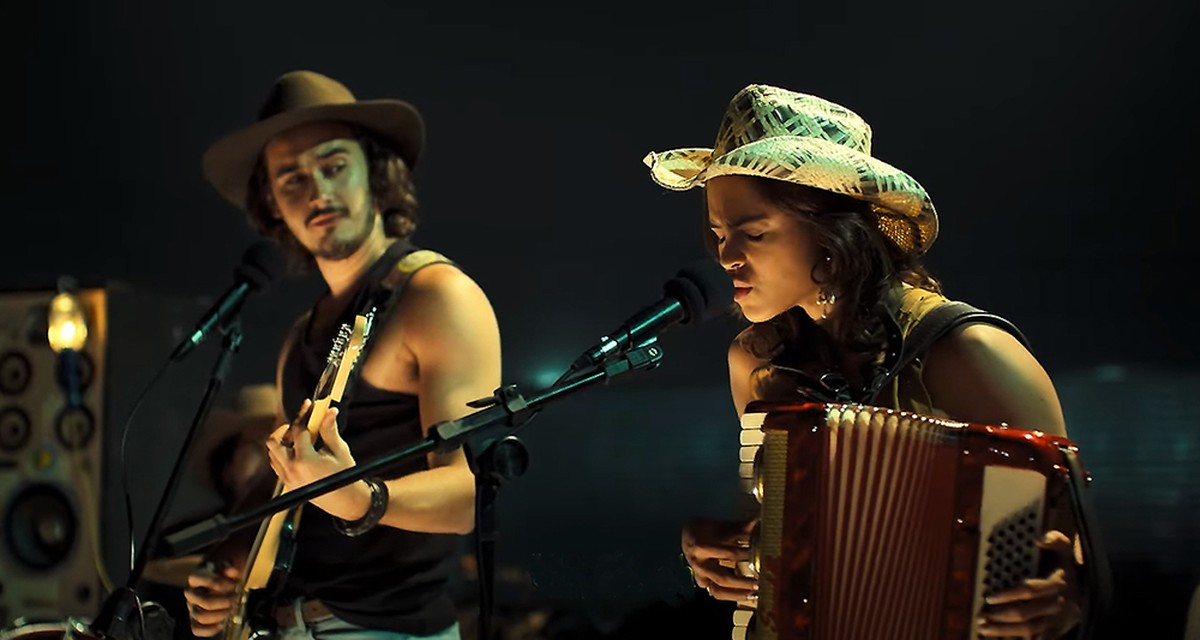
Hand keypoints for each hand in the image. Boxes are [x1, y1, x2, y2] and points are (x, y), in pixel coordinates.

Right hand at [183, 564, 238, 636]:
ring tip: (233, 608)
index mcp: (196, 576)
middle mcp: (192, 593)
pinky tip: (223, 623)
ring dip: (220, 615)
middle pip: (204, 602)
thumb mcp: (233, 559)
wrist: (230, 570)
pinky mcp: (196, 619)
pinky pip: (197, 629)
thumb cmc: (231, 565)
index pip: (199, 581)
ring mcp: (193, 607)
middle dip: (224, 602)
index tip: (234, 583)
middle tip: (237, 598)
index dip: (218, 584)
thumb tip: (232, 570)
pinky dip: (210, 629)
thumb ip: (231, 564)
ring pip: (201, 616)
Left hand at [264, 399, 367, 520]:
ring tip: (298, 437)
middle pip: (274, 441)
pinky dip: (282, 454)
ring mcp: (287, 477)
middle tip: (297, 424)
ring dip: (282, 442)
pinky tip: (296, 450)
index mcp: (305, 460)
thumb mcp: (339, 451)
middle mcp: (291, 469)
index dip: (303, 415)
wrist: (344, 501)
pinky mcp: (287, 483)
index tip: (309, 406)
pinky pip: (276, 464)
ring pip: (272, 453)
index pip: (297, 430)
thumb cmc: (343, 476)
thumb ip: (329, 430)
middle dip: (284, 429)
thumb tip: (329, 411)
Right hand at [681, 517, 757, 606]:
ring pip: (718, 591)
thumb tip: (758, 521)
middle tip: (760, 582)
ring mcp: (700, 576)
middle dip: (742, 582)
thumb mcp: (722, 527)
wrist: (690, 536)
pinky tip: (749, 595)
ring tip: (756, 593)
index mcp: (700, 547)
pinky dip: (733, 596)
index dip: (743, 555)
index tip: (759, 555)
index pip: (726, 553)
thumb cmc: (709, 530)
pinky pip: (718, 593)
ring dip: (738, 594)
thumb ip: (740, 528)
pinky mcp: (704, 583)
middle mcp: (698, 564)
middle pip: (722, 578)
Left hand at [978, 530, 1082, 638]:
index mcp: (1056, 584)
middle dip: (1000, 617)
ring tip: (984, 629)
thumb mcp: (1066, 548)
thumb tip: (1039, 539)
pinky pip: (1041, 639)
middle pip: (1025, 614)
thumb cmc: (1071, 566)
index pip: (1029, 591)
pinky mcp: (1060, 630)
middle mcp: (1056, 604)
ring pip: (1029, 630)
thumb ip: (1054, 539)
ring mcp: (1058, 620)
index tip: (989, 598)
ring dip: (1005, 631)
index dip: (1008, 595)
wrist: (1093, 587)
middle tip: (980, 617)